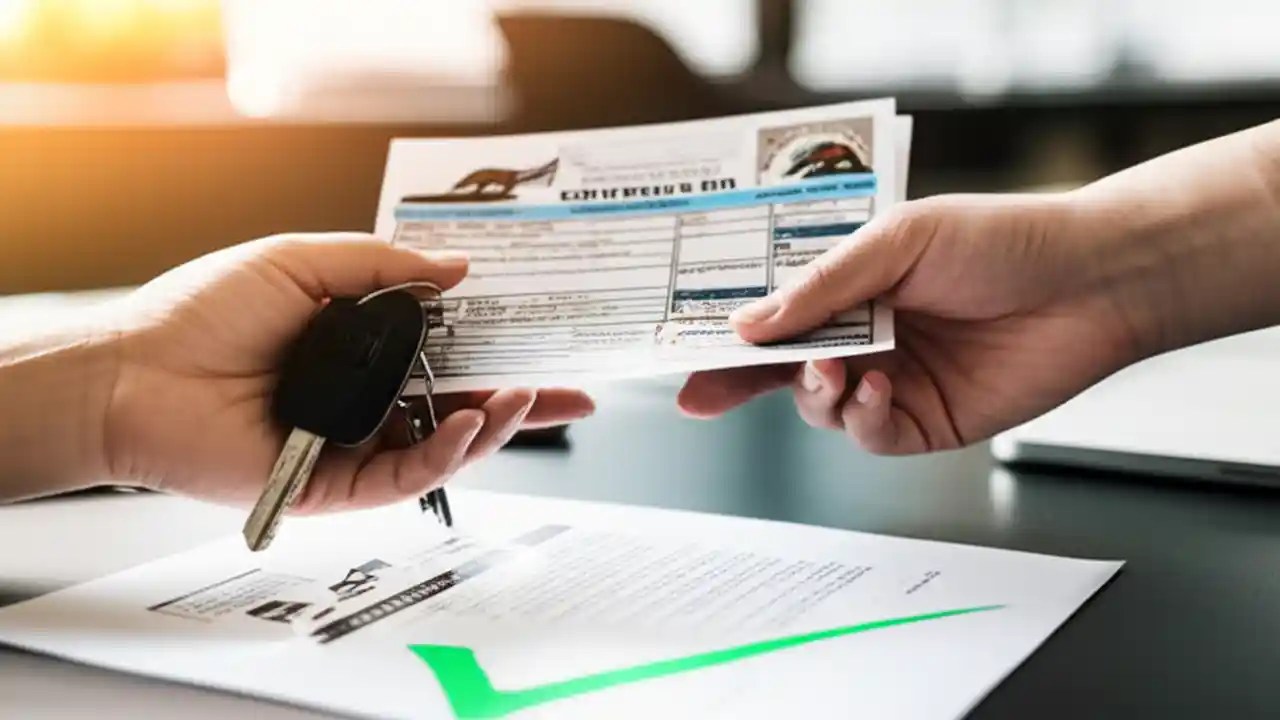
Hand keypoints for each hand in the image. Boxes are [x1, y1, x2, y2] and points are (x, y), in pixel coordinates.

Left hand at [104, 234, 593, 510]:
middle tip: (574, 391)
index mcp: (363, 348)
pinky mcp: (336, 486)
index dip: (502, 347)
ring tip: (525, 400)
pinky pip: (404, 478)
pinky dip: (444, 457)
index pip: (450, 352)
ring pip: (443, 450)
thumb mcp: (303, 262)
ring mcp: (355, 445)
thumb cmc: (202, 312)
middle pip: (461, 408)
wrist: (134, 372)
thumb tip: (459, 266)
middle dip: (523, 403)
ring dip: (493, 428)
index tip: (547, 334)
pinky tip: (468, 428)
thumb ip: (382, 265)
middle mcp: (366, 400)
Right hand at [680, 118, 1279, 453]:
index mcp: (852, 286)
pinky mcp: (926, 421)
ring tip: (835, 370)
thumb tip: (748, 323)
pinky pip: (871, 434)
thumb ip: (821, 287)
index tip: (679, 356)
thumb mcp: (897, 242)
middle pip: (781, 368)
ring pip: (820, 407)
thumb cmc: (999, 240)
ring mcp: (893, 381)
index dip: (724, 338)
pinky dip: (862, 417)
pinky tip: (877, 389)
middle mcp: (865, 335)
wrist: (1091, 281)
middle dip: (741, 382)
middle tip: (709, 390)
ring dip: (814, 393)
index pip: (773, 316)